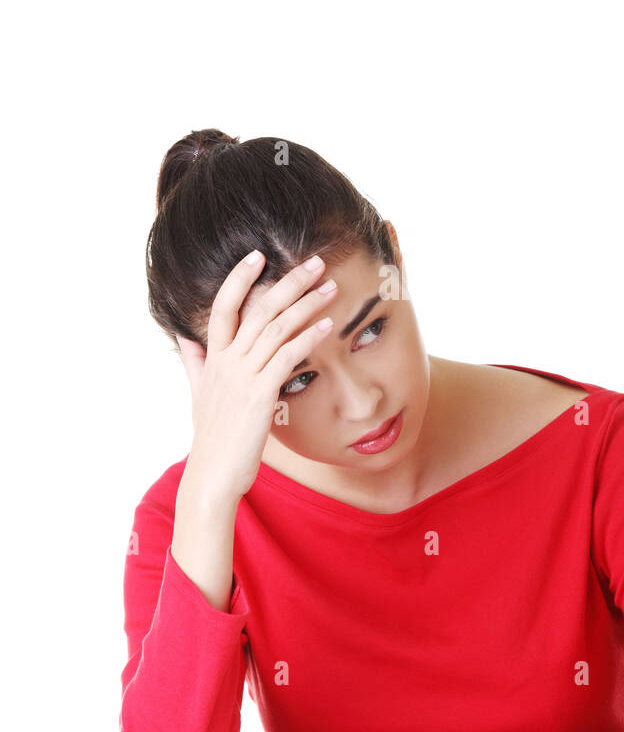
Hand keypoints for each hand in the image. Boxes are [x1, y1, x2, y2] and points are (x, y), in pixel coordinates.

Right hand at [175, 250, 338, 500]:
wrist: (212, 475)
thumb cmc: (212, 437)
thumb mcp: (199, 393)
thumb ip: (195, 362)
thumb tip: (184, 337)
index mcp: (213, 358)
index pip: (224, 306)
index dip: (239, 278)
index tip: (259, 255)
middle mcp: (226, 362)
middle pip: (258, 309)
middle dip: (289, 282)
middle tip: (315, 262)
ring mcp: (242, 377)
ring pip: (275, 327)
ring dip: (306, 304)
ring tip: (330, 287)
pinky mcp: (259, 395)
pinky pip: (287, 356)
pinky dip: (308, 337)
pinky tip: (327, 325)